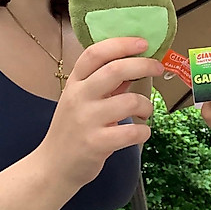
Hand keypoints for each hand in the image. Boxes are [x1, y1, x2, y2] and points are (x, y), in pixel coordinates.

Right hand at [36, 37, 164, 188]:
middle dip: (143, 65)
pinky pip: (131, 131)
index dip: (121, 44)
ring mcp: (86, 121)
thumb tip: (134, 64)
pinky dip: (144, 131)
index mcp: (74, 83)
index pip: (95, 53)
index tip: (142, 42)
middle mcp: (78, 98)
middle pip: (114, 70)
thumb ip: (106, 84)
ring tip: (146, 112)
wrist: (52, 167)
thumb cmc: (72, 130)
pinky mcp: (96, 144)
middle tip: (157, 67)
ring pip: (129, 101)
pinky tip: (141, 133)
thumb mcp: (82, 101)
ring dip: (146, 105)